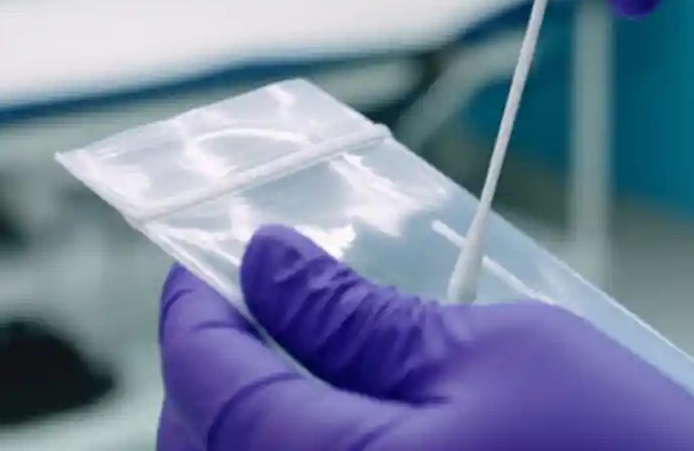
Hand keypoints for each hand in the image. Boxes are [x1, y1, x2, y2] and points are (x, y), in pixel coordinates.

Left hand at [157, 225, 693, 449]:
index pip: (210, 382)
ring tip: (307, 350)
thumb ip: (363, 313)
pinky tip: (349, 416)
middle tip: (261, 298)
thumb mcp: (499, 352)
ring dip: (252, 412)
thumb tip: (273, 264)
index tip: (202, 262)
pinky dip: (300, 450)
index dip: (194, 309)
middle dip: (215, 361)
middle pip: (205, 443)